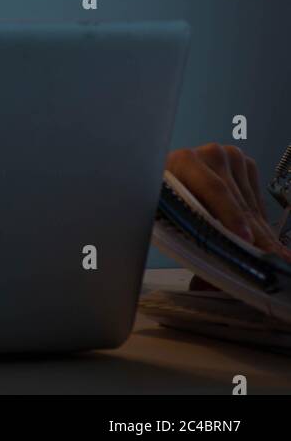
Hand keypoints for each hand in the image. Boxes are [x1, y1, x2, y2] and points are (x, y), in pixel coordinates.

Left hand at [165, 143, 290, 264]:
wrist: (170, 174)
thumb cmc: (166, 197)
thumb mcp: (169, 216)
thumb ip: (189, 241)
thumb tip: (204, 286)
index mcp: (183, 161)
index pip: (213, 189)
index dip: (230, 216)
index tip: (245, 238)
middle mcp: (208, 154)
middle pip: (238, 201)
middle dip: (255, 235)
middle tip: (274, 259)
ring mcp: (229, 156)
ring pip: (251, 204)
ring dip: (261, 233)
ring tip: (273, 256)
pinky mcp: (245, 162)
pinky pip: (257, 199)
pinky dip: (259, 221)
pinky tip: (260, 237)